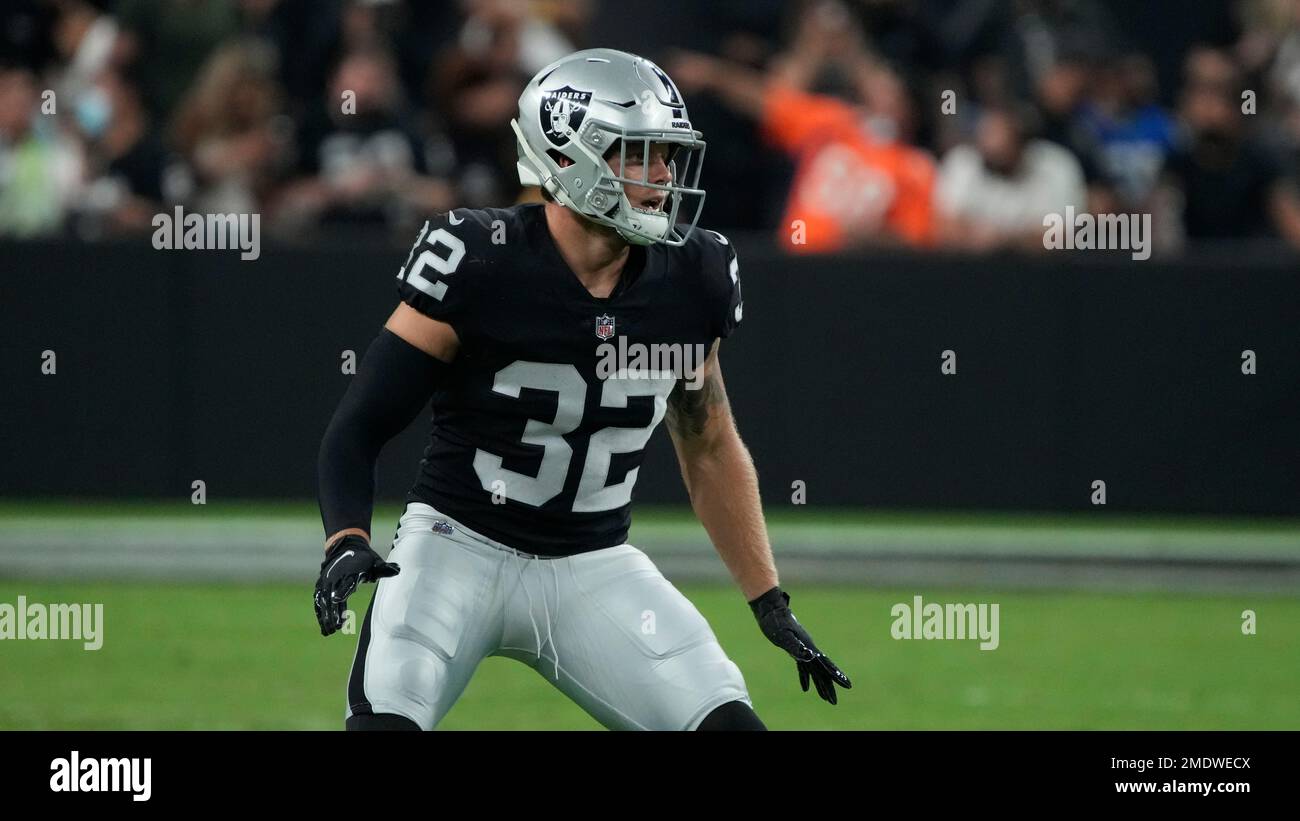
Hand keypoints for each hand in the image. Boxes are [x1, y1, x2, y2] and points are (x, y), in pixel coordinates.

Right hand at [314, 534, 399, 635]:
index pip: (347, 582)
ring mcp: (326, 582)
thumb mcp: (374, 561)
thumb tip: (397, 569)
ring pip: (323, 601)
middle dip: (333, 611)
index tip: (338, 599)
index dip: (342, 590)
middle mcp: (336, 577)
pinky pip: (319, 602)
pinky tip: (324, 627)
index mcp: (350, 571)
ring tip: (330, 631)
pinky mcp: (321, 586)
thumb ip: (383, 568)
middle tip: (337, 626)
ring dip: (325, 616)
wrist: (345, 547)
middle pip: (332, 595)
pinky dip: (320, 614)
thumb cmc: (364, 558)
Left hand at [749, 586, 850, 703]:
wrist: (770, 609)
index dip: (837, 676)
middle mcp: (809, 649)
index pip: (826, 665)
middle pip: (823, 671)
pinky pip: (804, 667)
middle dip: (829, 687)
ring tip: (825, 698)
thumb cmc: (775, 621)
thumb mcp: (783, 636)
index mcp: (809, 647)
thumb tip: (809, 657)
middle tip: (834, 703)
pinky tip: (804, 688)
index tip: (848, 686)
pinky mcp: (795, 649)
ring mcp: (803, 649)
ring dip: (820, 684)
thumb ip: (795, 647)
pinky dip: (805, 678)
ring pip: (815, 671)